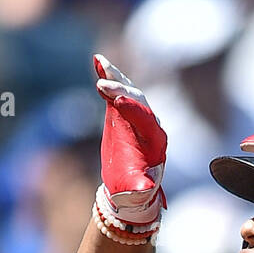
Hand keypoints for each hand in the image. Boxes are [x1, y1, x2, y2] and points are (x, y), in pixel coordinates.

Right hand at [93, 55, 166, 224]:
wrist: (128, 184)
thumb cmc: (133, 189)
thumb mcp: (137, 191)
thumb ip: (141, 188)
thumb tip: (145, 190)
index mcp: (156, 142)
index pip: (147, 121)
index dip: (133, 110)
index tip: (117, 101)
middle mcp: (150, 124)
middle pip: (138, 101)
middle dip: (121, 91)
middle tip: (102, 85)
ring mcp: (138, 114)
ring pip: (130, 91)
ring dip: (116, 77)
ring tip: (101, 63)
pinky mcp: (125, 110)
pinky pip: (118, 91)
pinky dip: (109, 76)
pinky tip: (97, 60)